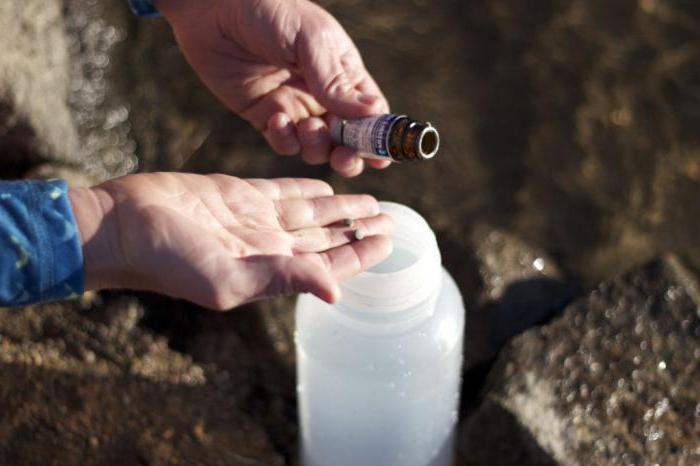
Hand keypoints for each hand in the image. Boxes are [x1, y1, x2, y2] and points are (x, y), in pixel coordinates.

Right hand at [69, 173, 392, 309]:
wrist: (122, 226)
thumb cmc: (169, 260)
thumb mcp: (228, 278)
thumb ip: (284, 279)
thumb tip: (336, 292)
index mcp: (270, 271)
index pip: (328, 265)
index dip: (360, 254)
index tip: (389, 241)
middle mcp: (267, 246)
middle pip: (325, 239)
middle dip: (357, 230)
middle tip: (390, 219)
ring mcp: (253, 219)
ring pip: (310, 213)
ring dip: (339, 208)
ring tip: (369, 200)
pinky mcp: (237, 193)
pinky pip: (282, 190)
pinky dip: (307, 187)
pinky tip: (326, 185)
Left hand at [154, 0, 390, 176]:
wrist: (213, 9)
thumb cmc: (270, 12)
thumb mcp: (310, 41)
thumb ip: (337, 81)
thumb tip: (375, 113)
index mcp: (344, 73)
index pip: (372, 113)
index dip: (378, 137)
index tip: (381, 156)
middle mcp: (323, 95)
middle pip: (348, 140)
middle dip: (349, 155)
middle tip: (343, 157)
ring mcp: (295, 107)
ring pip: (317, 147)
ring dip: (316, 146)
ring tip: (305, 125)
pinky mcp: (266, 116)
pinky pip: (283, 143)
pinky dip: (284, 140)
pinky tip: (276, 118)